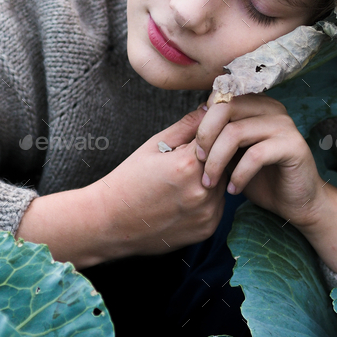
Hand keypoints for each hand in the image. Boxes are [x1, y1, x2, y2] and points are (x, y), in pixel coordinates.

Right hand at [90, 106, 229, 258]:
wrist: (111, 223)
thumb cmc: (129, 179)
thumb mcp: (154, 145)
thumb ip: (186, 126)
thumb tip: (211, 107)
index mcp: (187, 164)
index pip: (217, 137)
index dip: (210, 134)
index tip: (200, 136)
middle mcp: (201, 190)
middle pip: (225, 161)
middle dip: (213, 156)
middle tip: (190, 159)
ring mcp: (206, 213)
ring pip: (224, 184)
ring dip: (213, 177)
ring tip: (184, 179)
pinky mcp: (207, 229)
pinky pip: (218, 206)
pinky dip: (208, 199)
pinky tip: (184, 198)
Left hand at [195, 94, 327, 230]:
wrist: (296, 202)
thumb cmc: (260, 177)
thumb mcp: (232, 154)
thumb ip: (217, 136)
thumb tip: (190, 123)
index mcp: (255, 104)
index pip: (219, 97)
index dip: (201, 122)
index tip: (194, 150)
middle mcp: (271, 107)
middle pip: (225, 108)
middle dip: (205, 137)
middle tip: (198, 163)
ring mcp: (284, 124)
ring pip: (235, 132)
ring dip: (216, 161)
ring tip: (210, 182)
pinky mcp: (293, 145)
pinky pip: (255, 155)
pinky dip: (239, 175)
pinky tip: (233, 189)